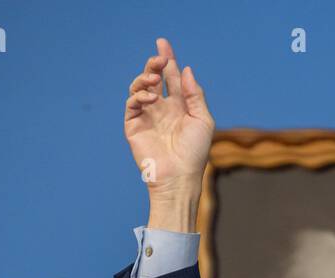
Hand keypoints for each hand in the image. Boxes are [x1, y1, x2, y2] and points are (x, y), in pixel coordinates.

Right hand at [123, 38, 213, 228]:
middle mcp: (162, 109)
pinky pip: (132, 104)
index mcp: (180, 106)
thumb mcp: (203, 120)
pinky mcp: (134, 125)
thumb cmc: (195, 153)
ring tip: (153, 79)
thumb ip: (194, 94)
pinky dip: (138, 96)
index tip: (163, 43)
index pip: (171, 78)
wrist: (179, 176)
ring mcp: (147, 116)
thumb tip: (186, 70)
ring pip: (140, 88)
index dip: (168, 60)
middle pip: (154, 78)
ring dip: (145, 78)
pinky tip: (150, 98)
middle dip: (154, 64)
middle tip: (158, 58)